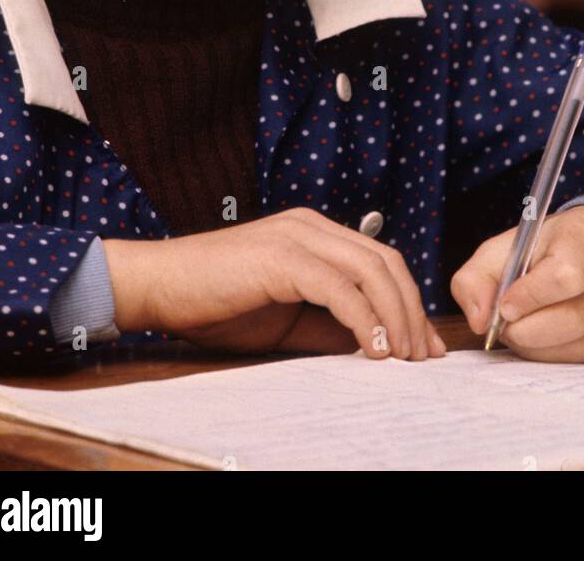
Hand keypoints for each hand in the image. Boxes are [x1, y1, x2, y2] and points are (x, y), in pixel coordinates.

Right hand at [102, 207, 445, 360]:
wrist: (158, 286)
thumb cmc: (214, 303)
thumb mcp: (284, 318)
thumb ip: (326, 324)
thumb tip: (372, 347)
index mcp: (314, 233)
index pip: (380, 261)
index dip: (408, 302)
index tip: (424, 345)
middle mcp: (312, 226)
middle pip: (386, 262)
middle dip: (412, 310)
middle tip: (425, 356)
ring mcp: (297, 236)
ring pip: (370, 270)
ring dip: (395, 316)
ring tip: (403, 358)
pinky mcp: (282, 256)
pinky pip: (338, 287)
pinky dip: (362, 318)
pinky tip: (372, 349)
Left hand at [450, 205, 583, 361]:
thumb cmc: (543, 248)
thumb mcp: (503, 249)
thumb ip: (476, 279)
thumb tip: (480, 321)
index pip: (566, 275)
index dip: (531, 298)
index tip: (506, 307)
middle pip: (577, 317)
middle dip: (531, 332)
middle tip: (508, 330)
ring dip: (543, 349)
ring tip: (524, 333)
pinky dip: (562, 354)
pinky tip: (549, 338)